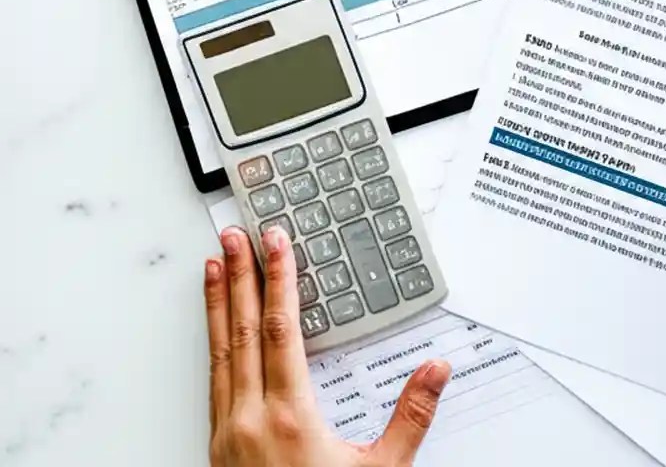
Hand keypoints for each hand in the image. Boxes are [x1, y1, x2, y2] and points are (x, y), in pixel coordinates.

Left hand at [205, 226, 450, 466]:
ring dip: (217, 305)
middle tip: (234, 235)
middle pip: (241, 331)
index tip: (276, 245)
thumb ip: (411, 417)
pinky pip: (213, 379)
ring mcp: (225, 434)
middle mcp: (247, 420)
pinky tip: (216, 330)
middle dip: (239, 278)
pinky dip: (213, 343)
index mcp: (288, 417)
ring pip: (218, 353)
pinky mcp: (216, 448)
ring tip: (213, 266)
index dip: (277, 281)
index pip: (280, 330)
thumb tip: (437, 372)